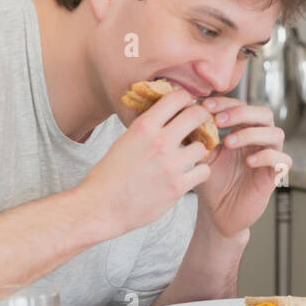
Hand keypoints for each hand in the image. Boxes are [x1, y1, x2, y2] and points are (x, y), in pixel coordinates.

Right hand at [79, 88, 214, 235]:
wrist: (101, 207)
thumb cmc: (109, 176)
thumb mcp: (124, 141)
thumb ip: (146, 127)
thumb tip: (165, 114)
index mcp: (143, 127)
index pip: (177, 98)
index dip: (186, 100)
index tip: (187, 107)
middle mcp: (159, 142)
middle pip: (197, 116)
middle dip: (202, 118)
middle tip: (200, 126)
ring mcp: (170, 165)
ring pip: (203, 146)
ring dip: (198, 150)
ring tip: (189, 156)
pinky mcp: (177, 187)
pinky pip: (203, 171)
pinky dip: (199, 172)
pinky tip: (189, 173)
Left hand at [190, 97, 291, 238]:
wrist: (217, 212)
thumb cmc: (211, 181)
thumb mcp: (201, 156)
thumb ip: (198, 136)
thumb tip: (184, 113)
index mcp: (243, 130)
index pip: (241, 105)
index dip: (226, 103)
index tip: (205, 106)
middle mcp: (259, 140)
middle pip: (264, 113)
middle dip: (241, 112)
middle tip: (219, 120)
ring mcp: (269, 156)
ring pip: (276, 133)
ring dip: (252, 133)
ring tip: (229, 142)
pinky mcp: (275, 175)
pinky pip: (282, 160)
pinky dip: (267, 156)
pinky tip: (248, 161)